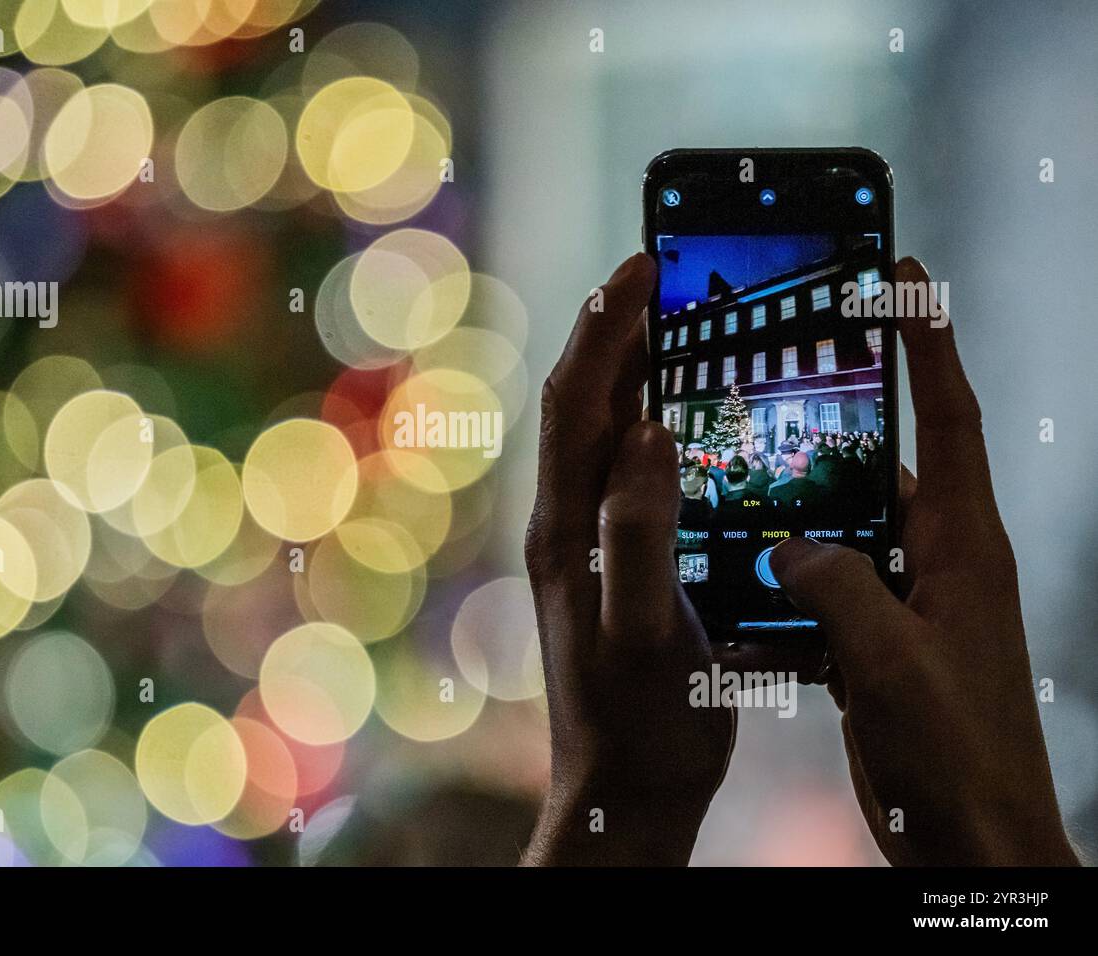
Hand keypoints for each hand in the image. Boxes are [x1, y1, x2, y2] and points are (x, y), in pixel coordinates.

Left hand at [521, 253, 735, 865]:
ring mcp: (584, 545)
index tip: (642, 264)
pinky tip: (682, 419)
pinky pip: (622, 473)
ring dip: (630, 371)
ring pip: (600, 435)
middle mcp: (565, 526)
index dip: (605, 328)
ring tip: (674, 323)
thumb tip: (646, 431)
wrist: (625, 793)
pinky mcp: (609, 566)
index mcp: (568, 530)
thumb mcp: (647, 631)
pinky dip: (648, 424)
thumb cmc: (642, 724)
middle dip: (614, 331)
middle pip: (582, 405)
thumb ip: (641, 533)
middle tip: (663, 274)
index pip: (578, 403)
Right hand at [770, 257, 1076, 865]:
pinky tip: (740, 574)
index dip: (928, 340)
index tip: (901, 273)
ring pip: (846, 527)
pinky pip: (829, 584)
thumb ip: (837, 588)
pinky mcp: (881, 640)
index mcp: (966, 546)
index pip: (950, 417)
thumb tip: (789, 549)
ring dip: (800, 508)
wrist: (972, 842)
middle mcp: (942, 560)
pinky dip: (789, 574)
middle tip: (777, 374)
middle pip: (887, 463)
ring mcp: (911, 601)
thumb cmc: (957, 755)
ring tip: (737, 476)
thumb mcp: (893, 662)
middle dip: (838, 421)